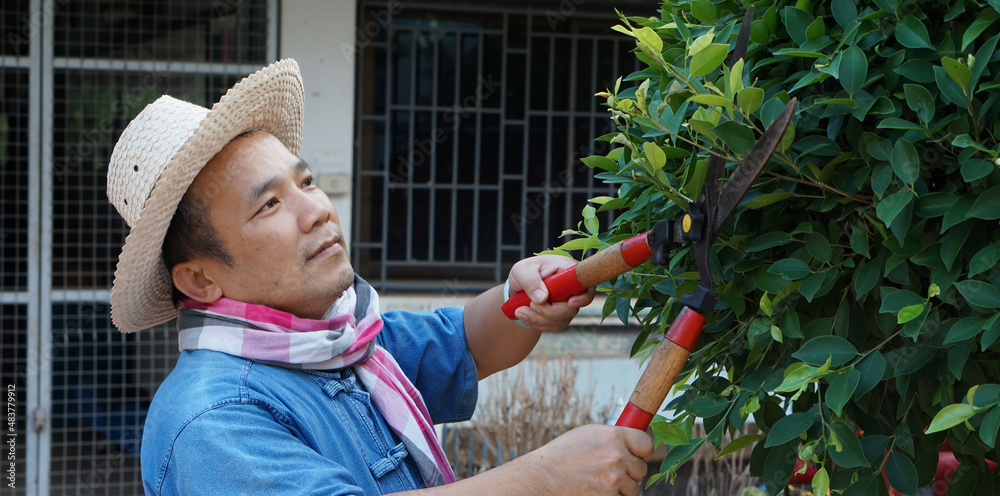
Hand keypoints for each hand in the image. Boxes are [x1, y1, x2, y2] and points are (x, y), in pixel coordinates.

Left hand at [507, 255, 594, 330]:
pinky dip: (538, 324)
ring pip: (561, 319)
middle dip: (548, 312)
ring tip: (519, 311)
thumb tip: (542, 298)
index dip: (583, 297)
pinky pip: (554, 325)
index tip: (570, 302)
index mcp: (568, 271)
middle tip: (529, 305)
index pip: (586, 285)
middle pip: (571, 308)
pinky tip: (525, 317)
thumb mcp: (522, 271)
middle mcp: (572, 288)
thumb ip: (531, 281)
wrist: (519, 286)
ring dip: (539, 319)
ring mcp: (568, 303)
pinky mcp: (562, 315)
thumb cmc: (524, 272)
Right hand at [517, 424, 653, 495]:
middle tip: (611, 471)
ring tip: (599, 481)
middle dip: (630, 472)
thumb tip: (634, 440)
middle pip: (641, 469)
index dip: (643, 451)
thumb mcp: (588, 434)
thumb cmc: (563, 455)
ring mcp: (614, 479)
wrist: (543, 477)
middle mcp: (616, 456)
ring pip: (633, 487)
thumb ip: (613, 436)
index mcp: (613, 436)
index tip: (640, 455)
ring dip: (621, 487)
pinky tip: (597, 490)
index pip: (646, 443)